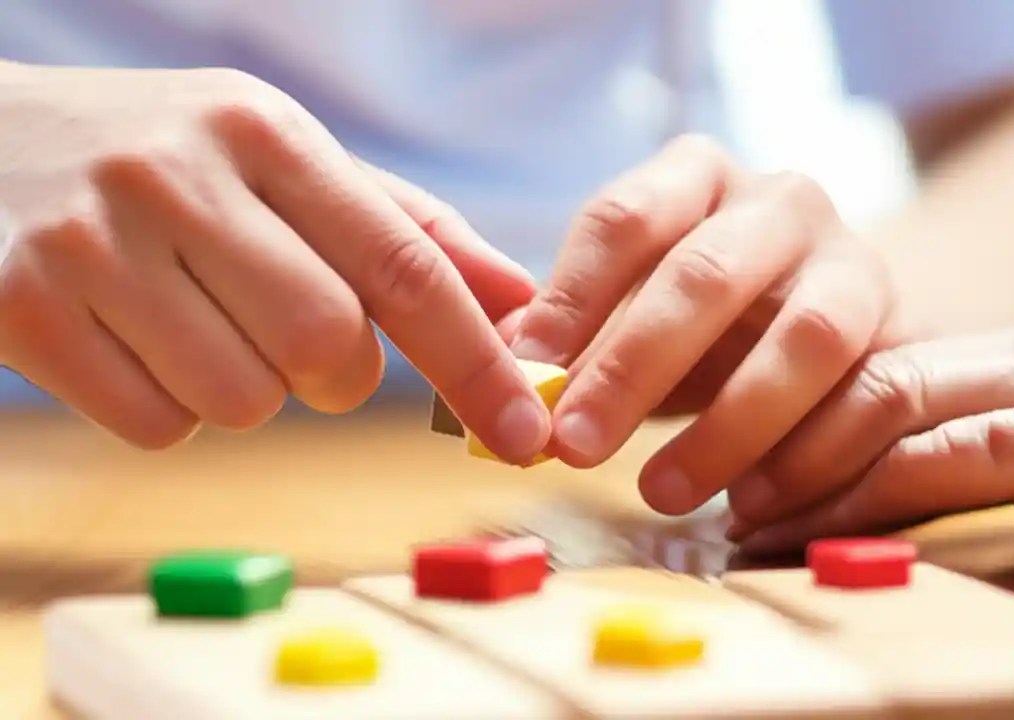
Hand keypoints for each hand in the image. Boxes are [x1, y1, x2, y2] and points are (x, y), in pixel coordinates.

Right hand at [0, 62, 547, 459]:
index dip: (475, 361)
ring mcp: (89, 243)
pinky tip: (134, 340)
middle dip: (337, 376)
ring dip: (246, 391)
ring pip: (244, 401)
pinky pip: (158, 426)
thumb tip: (519, 303)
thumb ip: (403, 230)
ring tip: (195, 322)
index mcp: (263, 131)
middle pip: (327, 347)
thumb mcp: (282, 161)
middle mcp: (177, 176)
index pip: (402, 264)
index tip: (527, 431)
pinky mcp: (20, 310)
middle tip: (299, 341)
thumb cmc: (168, 161)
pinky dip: (168, 409)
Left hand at [511, 134, 908, 513]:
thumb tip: (500, 381)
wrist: (838, 331)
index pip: (624, 220)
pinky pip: (869, 396)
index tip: (523, 374)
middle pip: (708, 274)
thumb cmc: (708, 323)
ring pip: (808, 337)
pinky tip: (746, 504)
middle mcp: (783, 200)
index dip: (570, 299)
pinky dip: (805, 460)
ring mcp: (855, 260)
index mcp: (699, 175)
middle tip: (573, 445)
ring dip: (729, 425)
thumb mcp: (635, 316)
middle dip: (633, 365)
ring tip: (659, 492)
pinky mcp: (907, 332)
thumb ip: (577, 341)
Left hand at [731, 278, 1013, 583]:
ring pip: (916, 407)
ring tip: (743, 516)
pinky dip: (892, 492)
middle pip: (889, 374)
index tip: (746, 463)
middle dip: (783, 432)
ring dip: (815, 466)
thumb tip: (948, 490)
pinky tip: (834, 527)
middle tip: (709, 486)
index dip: (813, 415)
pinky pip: (984, 455)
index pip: (909, 367)